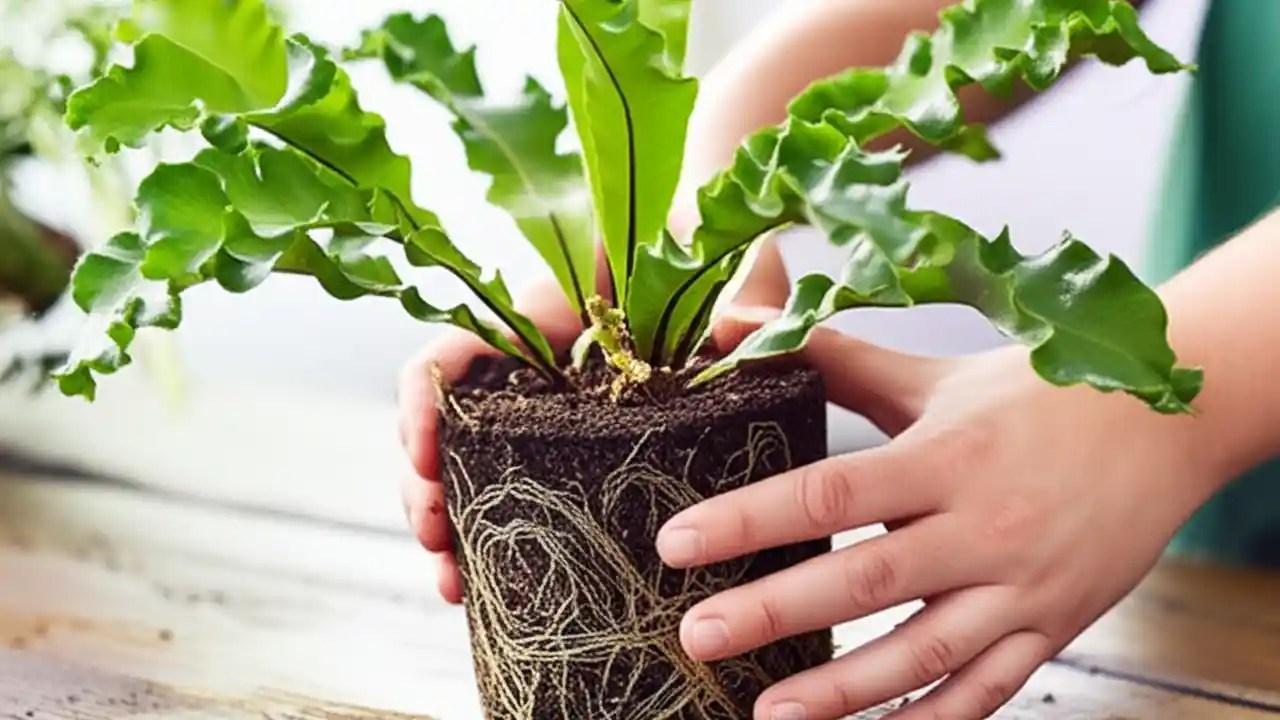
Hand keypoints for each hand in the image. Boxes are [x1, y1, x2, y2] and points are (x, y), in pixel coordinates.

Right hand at [397, 239, 790, 602]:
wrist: (725, 253)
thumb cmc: (715, 246)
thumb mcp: (733, 265)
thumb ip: (742, 293)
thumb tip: (737, 331)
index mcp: (554, 313)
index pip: (463, 348)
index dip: (426, 398)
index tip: (424, 452)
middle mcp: (539, 364)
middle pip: (452, 423)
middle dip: (427, 485)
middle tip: (439, 542)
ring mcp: (555, 410)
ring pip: (476, 466)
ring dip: (452, 523)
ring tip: (456, 584)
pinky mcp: (582, 448)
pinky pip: (525, 491)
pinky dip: (498, 538)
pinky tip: (491, 585)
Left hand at [657, 306, 1218, 719]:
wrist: (1165, 428)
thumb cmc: (1032, 396)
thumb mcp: (931, 375)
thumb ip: (830, 354)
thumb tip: (735, 321)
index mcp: (945, 456)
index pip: (831, 492)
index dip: (749, 519)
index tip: (677, 543)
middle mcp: (983, 525)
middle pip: (866, 580)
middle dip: (774, 613)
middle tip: (697, 637)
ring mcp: (1022, 586)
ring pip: (925, 651)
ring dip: (844, 690)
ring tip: (768, 712)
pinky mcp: (1052, 627)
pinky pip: (988, 689)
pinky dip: (931, 719)